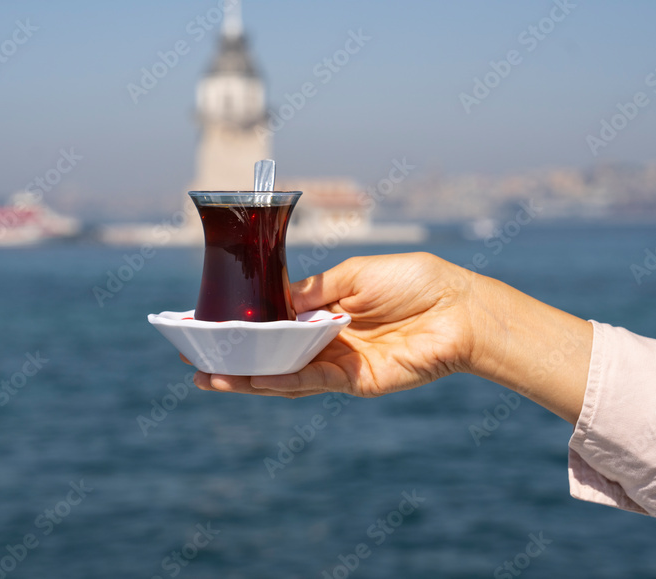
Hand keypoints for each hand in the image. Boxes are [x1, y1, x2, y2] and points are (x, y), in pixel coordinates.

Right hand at [192, 252, 592, 422]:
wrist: (460, 309)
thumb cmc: (414, 281)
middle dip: (234, 357)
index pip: (276, 320)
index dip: (245, 325)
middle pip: (272, 352)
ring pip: (283, 373)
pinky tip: (249, 379)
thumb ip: (313, 289)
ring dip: (246, 377)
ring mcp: (339, 362)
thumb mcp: (352, 273)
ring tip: (208, 378)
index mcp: (327, 309)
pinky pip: (309, 382)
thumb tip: (275, 299)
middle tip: (195, 359)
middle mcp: (328, 339)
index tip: (210, 324)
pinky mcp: (354, 381)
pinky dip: (278, 381)